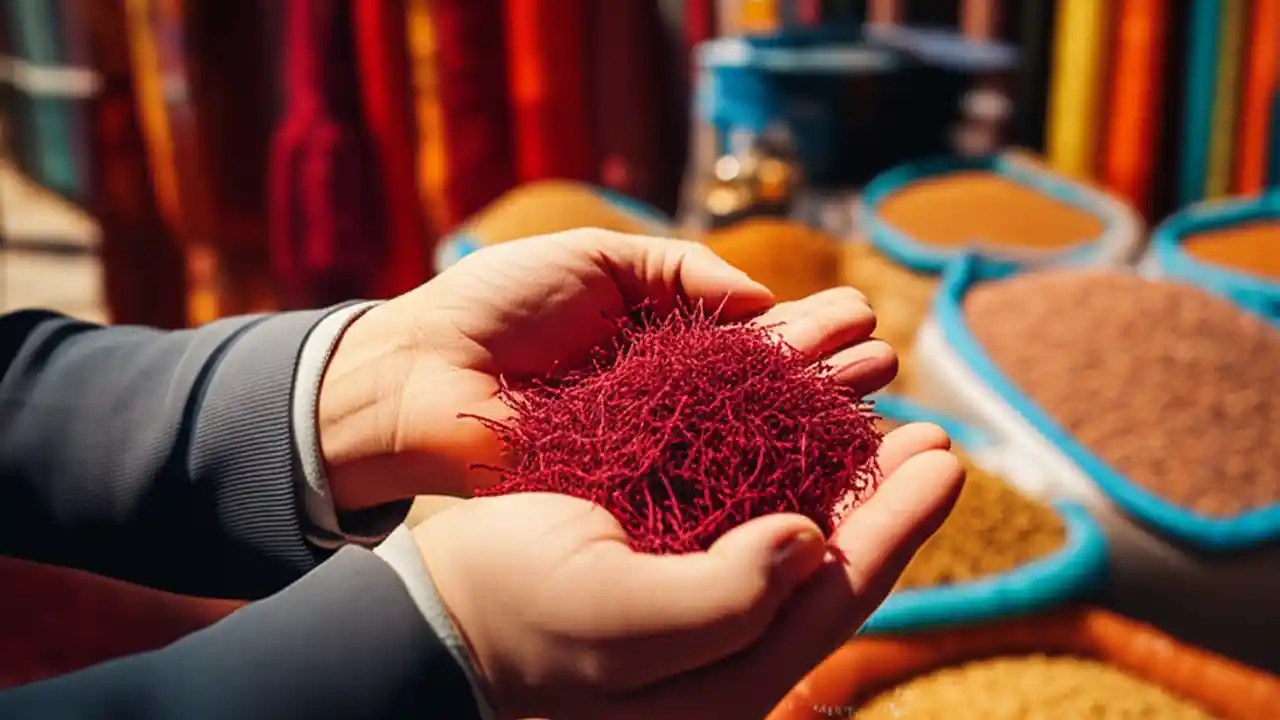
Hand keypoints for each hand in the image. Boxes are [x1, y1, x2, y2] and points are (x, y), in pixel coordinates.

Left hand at [317, 230, 897, 510]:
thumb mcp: (594, 257)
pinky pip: (703, 478)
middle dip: (822, 372)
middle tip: (885, 360)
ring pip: (744, 434)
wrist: (417, 371)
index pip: (744, 337)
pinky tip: (816, 453)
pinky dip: (759, 464)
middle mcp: (662, 400)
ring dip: (809, 413)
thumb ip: (677, 271)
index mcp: (652, 342)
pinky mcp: (627, 490)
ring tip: (874, 388)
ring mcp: (650, 448)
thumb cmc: (494, 305)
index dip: (801, 330)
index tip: (859, 319)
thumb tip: (758, 299)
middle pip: (758, 388)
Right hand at [416, 423, 962, 719]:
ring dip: (849, 484)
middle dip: (889, 505)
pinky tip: (809, 439)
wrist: (439, 612)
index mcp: (728, 679)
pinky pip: (750, 519)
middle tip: (935, 438)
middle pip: (831, 572)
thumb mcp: (614, 618)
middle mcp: (728, 650)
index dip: (896, 527)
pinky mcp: (671, 566)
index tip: (945, 458)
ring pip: (798, 542)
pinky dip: (789, 477)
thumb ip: (722, 598)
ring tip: (891, 426)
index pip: (835, 597)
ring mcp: (701, 608)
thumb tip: (813, 541)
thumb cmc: (515, 615)